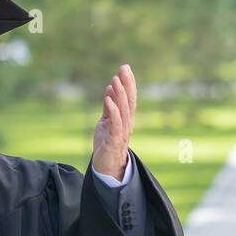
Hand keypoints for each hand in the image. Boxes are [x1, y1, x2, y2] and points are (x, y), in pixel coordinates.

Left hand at [92, 64, 135, 179]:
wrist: (106, 167)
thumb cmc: (107, 143)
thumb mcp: (106, 121)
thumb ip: (109, 107)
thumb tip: (110, 89)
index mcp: (126, 118)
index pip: (129, 98)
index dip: (129, 83)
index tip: (125, 68)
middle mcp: (127, 123)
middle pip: (129, 101)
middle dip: (127, 84)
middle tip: (124, 68)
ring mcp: (122, 132)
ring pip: (123, 110)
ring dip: (120, 94)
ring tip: (115, 80)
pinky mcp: (114, 140)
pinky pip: (115, 123)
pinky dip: (112, 110)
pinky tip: (108, 99)